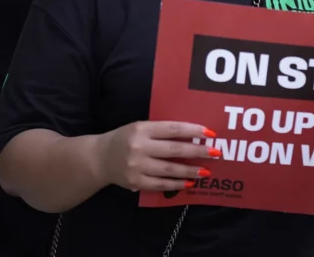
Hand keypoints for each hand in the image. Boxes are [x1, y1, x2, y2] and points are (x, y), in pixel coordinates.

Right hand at [94, 121, 217, 192]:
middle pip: (174, 150)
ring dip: (190, 171)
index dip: (192, 131)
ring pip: (169, 169)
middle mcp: (139, 146)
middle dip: (197, 151)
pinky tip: (189, 183)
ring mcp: (137, 166)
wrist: (98, 158)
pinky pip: (160, 184)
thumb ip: (161, 131)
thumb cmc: (124, 139)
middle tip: (215, 153)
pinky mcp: (135, 182)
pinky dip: (176, 185)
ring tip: (206, 171)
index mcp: (142, 128)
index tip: (210, 133)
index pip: (172, 129)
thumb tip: (192, 135)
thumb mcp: (140, 128)